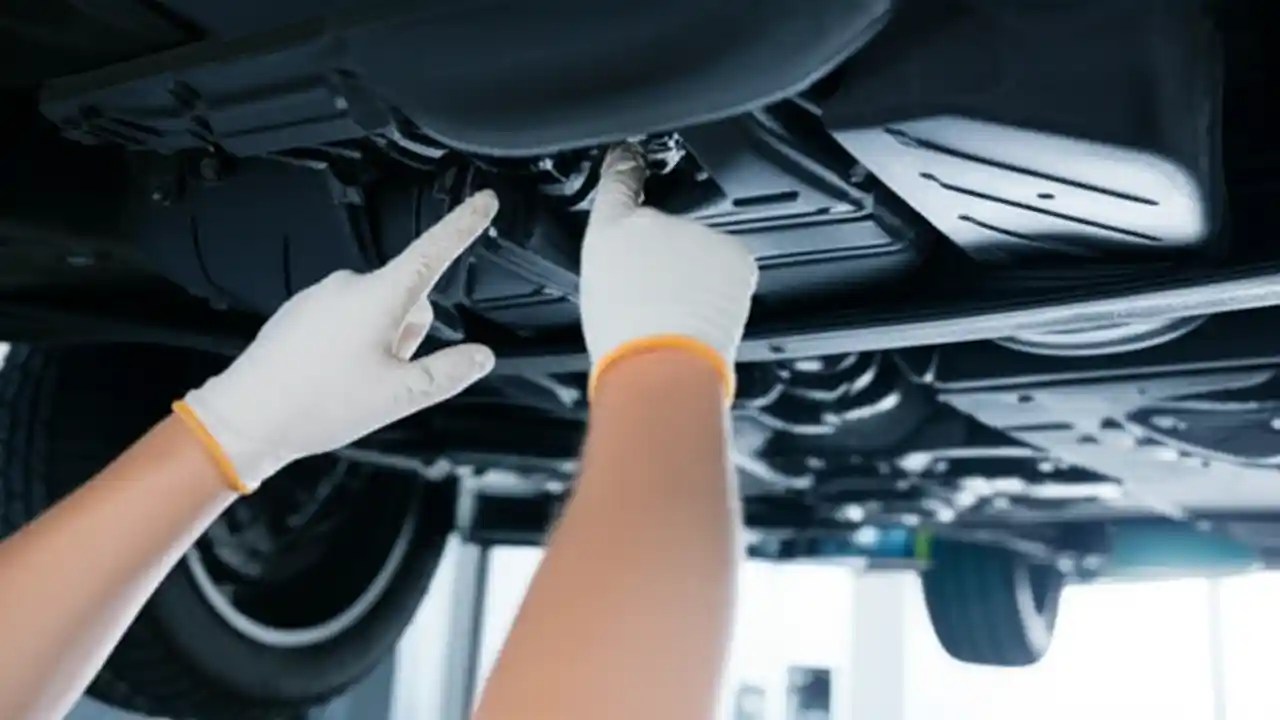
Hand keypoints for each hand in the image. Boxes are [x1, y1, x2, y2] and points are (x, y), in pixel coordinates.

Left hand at [176, 192, 499, 491]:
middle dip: (411, 335)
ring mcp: (322, 296)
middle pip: (409, 299)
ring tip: (351, 382)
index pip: (435, 250)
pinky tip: (331, 377)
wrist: (247, 417)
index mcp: (379, 296)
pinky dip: (352, 345)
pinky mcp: (303, 312)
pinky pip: (347, 319)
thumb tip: (481, 356)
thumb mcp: (399, 395)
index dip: (465, 224)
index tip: (485, 200)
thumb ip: (447, 372)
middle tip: (385, 377)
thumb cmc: (317, 404)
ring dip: (382, 343)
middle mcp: (349, 285)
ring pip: (379, 312)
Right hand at [581, 144, 757, 400]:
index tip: (629, 157)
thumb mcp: (600, 288)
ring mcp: (700, 234)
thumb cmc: (625, 338)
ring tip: (676, 310)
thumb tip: (628, 254)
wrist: (663, 363)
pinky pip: (728, 265)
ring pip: (700, 248)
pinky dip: (721, 285)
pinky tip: (700, 312)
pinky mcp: (735, 255)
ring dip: (695, 270)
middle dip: (666, 252)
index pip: (621, 180)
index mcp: (612, 226)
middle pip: (666, 225)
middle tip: (654, 293)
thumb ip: (615, 256)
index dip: (626, 166)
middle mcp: (656, 219)